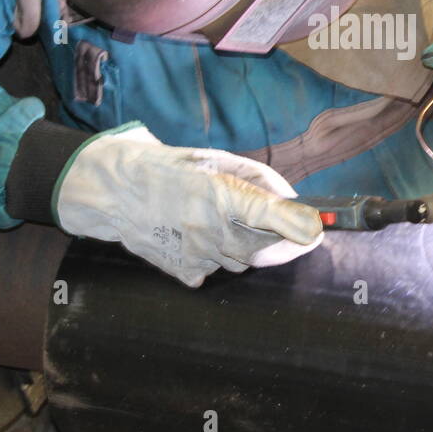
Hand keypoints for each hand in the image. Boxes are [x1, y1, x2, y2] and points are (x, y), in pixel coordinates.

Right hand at [54, 123, 323, 286]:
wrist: (115, 192)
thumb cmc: (168, 169)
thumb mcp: (215, 159)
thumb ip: (259, 179)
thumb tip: (294, 202)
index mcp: (217, 192)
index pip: (267, 214)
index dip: (297, 225)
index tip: (317, 231)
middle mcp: (207, 228)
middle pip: (264, 247)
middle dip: (274, 236)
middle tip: (265, 219)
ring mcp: (195, 255)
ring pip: (243, 262)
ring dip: (243, 245)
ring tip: (217, 221)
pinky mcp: (184, 272)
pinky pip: (219, 271)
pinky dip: (218, 257)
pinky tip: (199, 236)